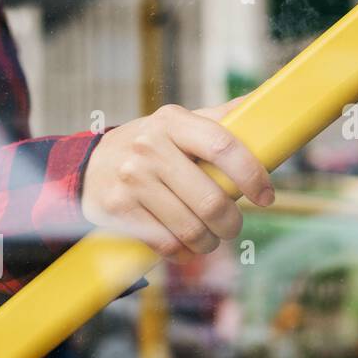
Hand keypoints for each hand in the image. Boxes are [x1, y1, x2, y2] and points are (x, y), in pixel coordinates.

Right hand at [81, 98, 274, 260]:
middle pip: (210, 200)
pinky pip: (166, 244)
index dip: (251, 175)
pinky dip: (183, 253)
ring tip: (208, 239)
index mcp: (171, 121)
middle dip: (230, 222)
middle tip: (232, 226)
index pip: (222, 146)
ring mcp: (132, 179)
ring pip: (190, 229)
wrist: (90, 168)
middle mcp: (148, 146)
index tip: (266, 196)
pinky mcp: (119, 210)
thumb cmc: (149, 147)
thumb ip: (220, 117)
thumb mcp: (177, 124)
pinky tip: (184, 248)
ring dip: (208, 242)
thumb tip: (267, 103)